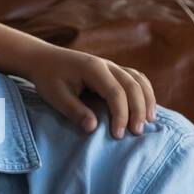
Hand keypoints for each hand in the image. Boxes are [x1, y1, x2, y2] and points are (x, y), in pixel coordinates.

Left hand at [29, 46, 157, 137]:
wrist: (43, 59)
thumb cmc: (48, 78)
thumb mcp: (56, 97)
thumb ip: (75, 111)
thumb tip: (93, 128)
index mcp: (93, 69)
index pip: (115, 93)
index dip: (120, 115)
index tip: (118, 135)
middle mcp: (107, 64)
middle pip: (132, 86)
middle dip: (137, 110)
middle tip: (136, 133)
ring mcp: (112, 65)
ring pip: (138, 80)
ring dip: (147, 100)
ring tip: (149, 122)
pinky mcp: (113, 70)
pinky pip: (136, 78)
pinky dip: (144, 92)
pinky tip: (146, 108)